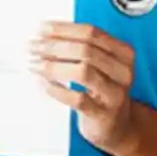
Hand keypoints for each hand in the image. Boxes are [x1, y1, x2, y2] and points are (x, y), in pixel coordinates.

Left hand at [32, 22, 136, 153]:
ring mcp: (115, 94)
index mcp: (123, 53)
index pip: (91, 32)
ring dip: (53, 66)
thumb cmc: (103, 91)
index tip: (41, 29)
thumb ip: (81, 48)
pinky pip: (77, 99)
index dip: (63, 29)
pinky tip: (44, 84)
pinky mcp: (102, 114)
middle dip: (54, 46)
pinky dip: (57, 89)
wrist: (118, 126)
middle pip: (85, 50)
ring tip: (36, 64)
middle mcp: (122, 71)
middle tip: (33, 47)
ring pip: (82, 72)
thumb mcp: (100, 65)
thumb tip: (47, 36)